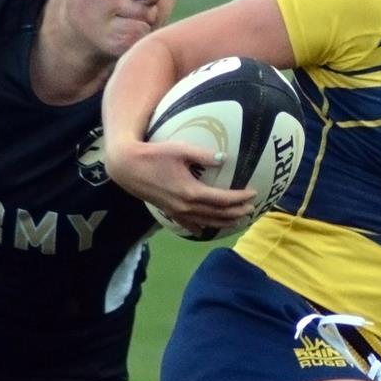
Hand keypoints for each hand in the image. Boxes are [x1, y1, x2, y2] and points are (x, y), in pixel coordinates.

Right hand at [106, 134, 255, 233]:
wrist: (127, 167)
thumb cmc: (154, 154)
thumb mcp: (180, 150)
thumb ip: (204, 155)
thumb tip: (225, 158)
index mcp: (191, 192)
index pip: (222, 199)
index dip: (239, 198)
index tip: (253, 193)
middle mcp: (186, 207)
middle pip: (217, 214)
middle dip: (236, 212)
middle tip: (251, 209)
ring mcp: (177, 212)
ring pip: (206, 222)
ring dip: (223, 222)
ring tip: (237, 221)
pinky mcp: (169, 212)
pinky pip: (188, 225)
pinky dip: (201, 228)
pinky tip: (205, 230)